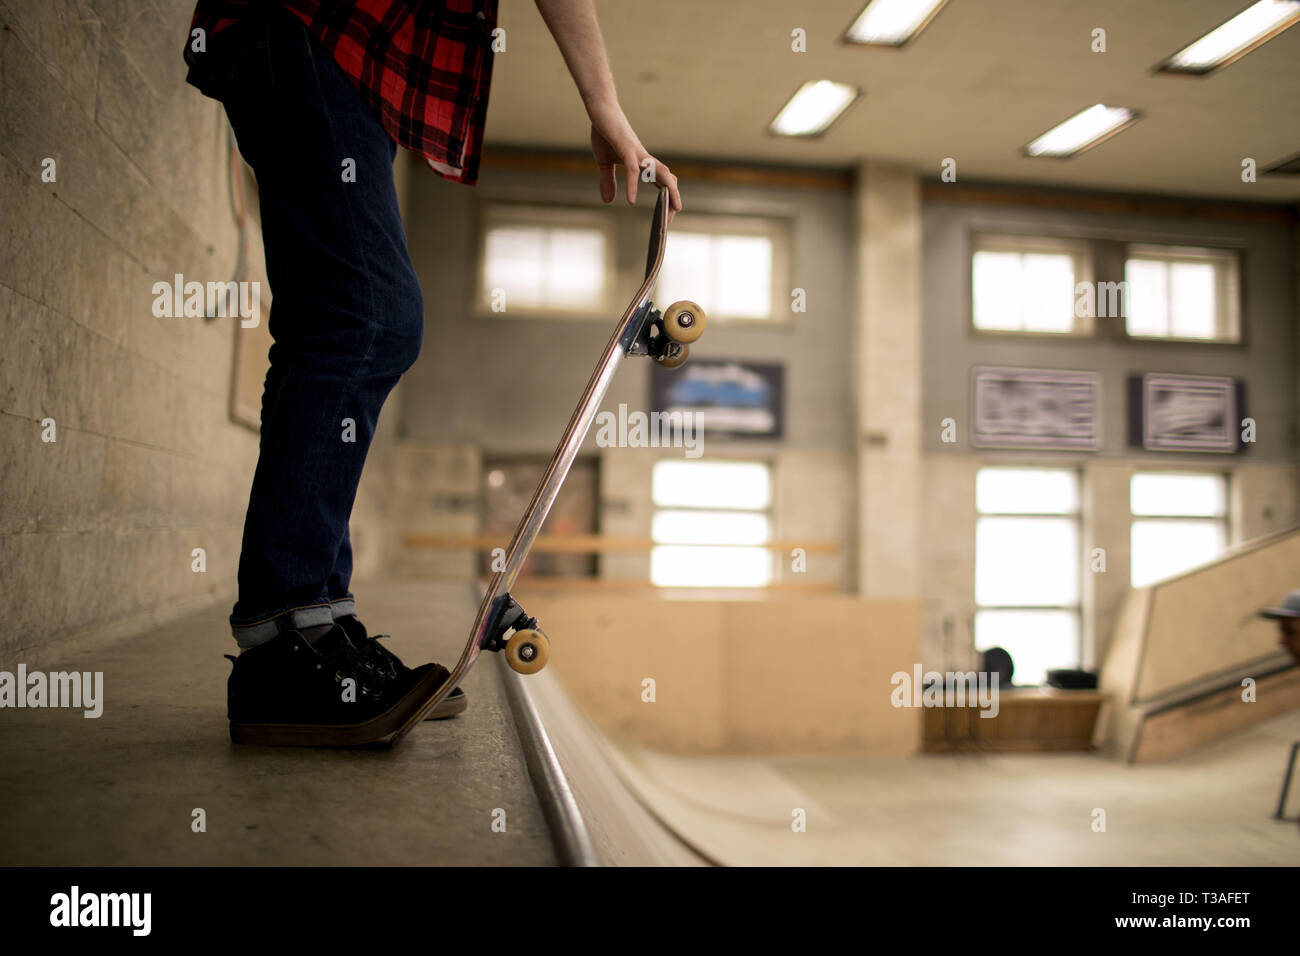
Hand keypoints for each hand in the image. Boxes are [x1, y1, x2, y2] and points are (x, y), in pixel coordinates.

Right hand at [589, 105, 680, 221]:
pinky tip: (631, 201)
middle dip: (673, 199)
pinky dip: (633, 185)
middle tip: (672, 219)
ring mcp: (637, 153)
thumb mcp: (604, 163)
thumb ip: (608, 182)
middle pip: (667, 180)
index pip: (662, 183)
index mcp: (642, 163)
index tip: (668, 216)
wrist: (601, 110)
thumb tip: (608, 201)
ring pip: (660, 173)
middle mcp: (645, 159)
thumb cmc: (605, 133)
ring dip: (668, 191)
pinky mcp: (625, 147)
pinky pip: (632, 169)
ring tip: (670, 211)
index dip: (668, 199)